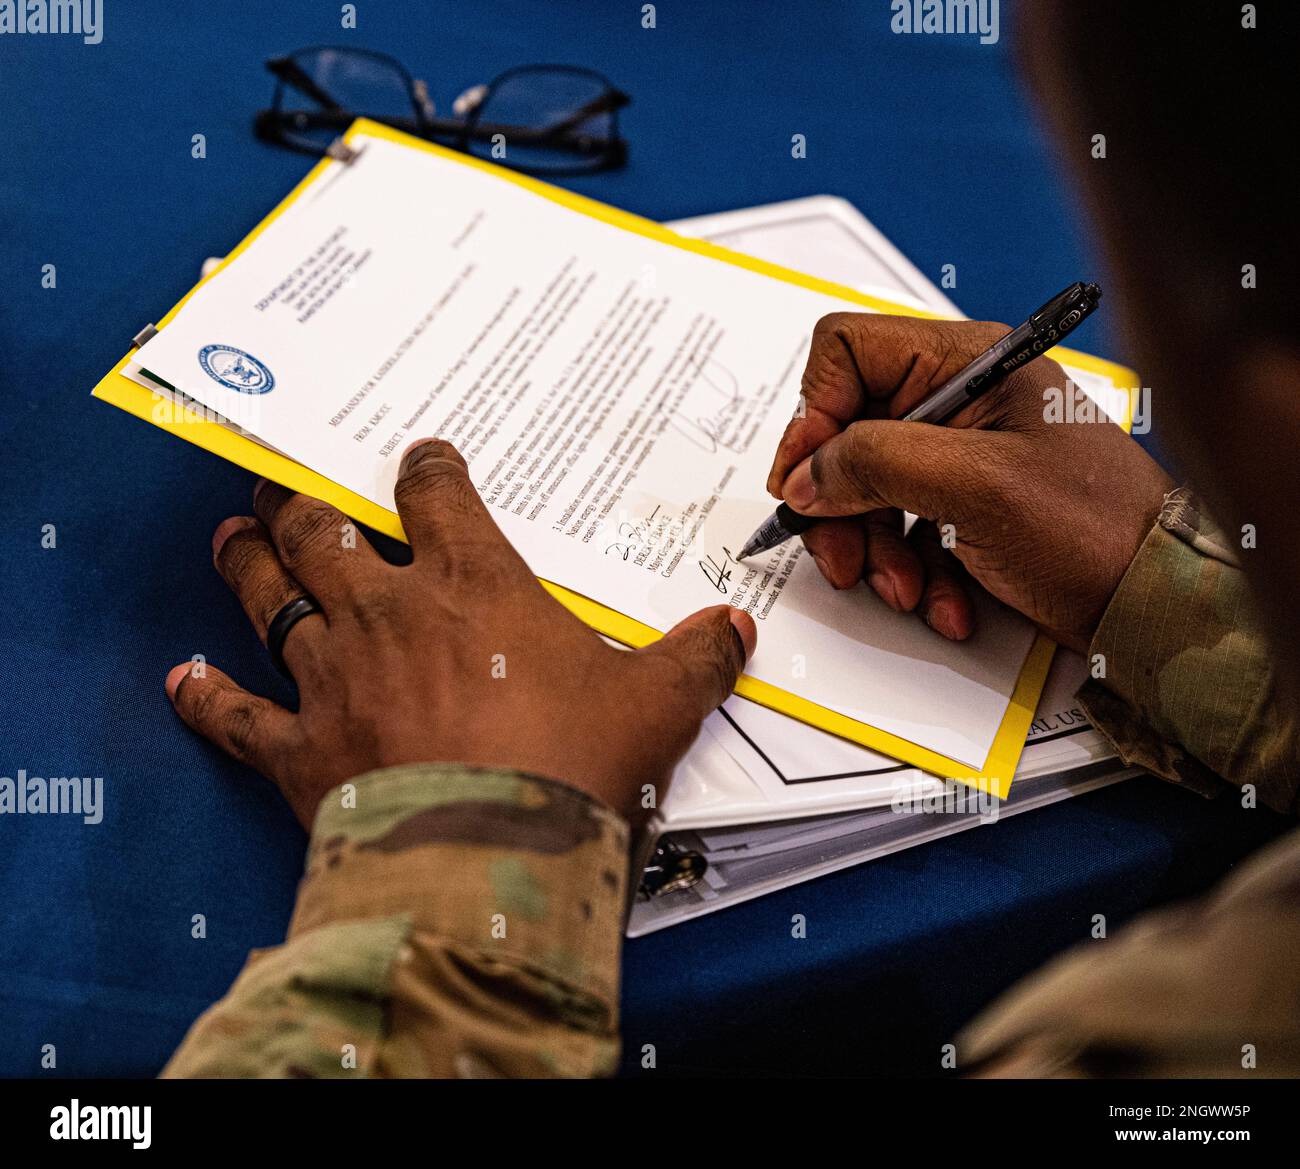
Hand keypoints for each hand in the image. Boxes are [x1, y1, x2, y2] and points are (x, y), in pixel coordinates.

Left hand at [165, 439, 755, 827]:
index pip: (437, 494)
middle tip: (283, 480)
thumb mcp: (655, 704)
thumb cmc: (570, 765)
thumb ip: (696, 657)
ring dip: (247, 561)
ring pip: (268, 597)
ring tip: (234, 534)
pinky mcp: (297, 747)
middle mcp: (387, 612)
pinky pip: (234, 714)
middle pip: (322, 530)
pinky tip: (183, 679)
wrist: (494, 856)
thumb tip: (736, 630)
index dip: (426, 467)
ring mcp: (332, 675)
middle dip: (302, 499)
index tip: (422, 459)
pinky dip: (204, 697)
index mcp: (470, 584)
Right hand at [767, 314, 1173, 651]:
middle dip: (842, 506)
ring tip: (907, 590)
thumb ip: (877, 462)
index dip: (814, 415)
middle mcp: (959, 399)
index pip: (848, 352)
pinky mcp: (965, 506)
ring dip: (876, 551)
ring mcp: (961, 455)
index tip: (805, 482)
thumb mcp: (976, 486)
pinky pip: (904, 531)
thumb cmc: (1095, 529)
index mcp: (968, 363)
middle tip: (843, 558)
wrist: (1153, 602)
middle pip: (848, 433)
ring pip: (869, 491)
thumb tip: (806, 476)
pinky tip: (944, 602)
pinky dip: (913, 572)